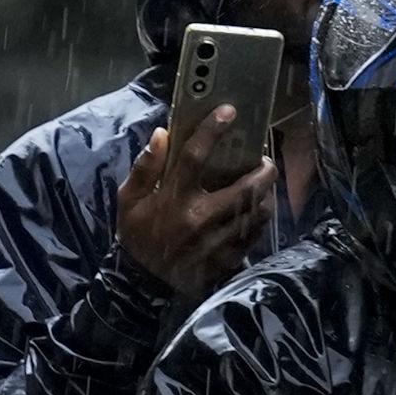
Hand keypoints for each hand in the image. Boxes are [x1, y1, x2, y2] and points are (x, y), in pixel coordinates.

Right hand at [117, 122, 273, 300]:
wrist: (142, 283)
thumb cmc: (137, 235)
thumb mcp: (129, 200)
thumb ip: (145, 167)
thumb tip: (163, 135)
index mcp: (174, 198)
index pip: (195, 156)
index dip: (212, 131)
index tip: (228, 112)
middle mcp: (199, 218)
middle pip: (245, 188)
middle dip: (264, 170)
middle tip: (265, 161)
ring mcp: (216, 241)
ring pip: (256, 213)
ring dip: (266, 196)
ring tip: (264, 185)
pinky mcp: (226, 258)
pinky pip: (253, 236)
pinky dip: (259, 220)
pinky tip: (258, 211)